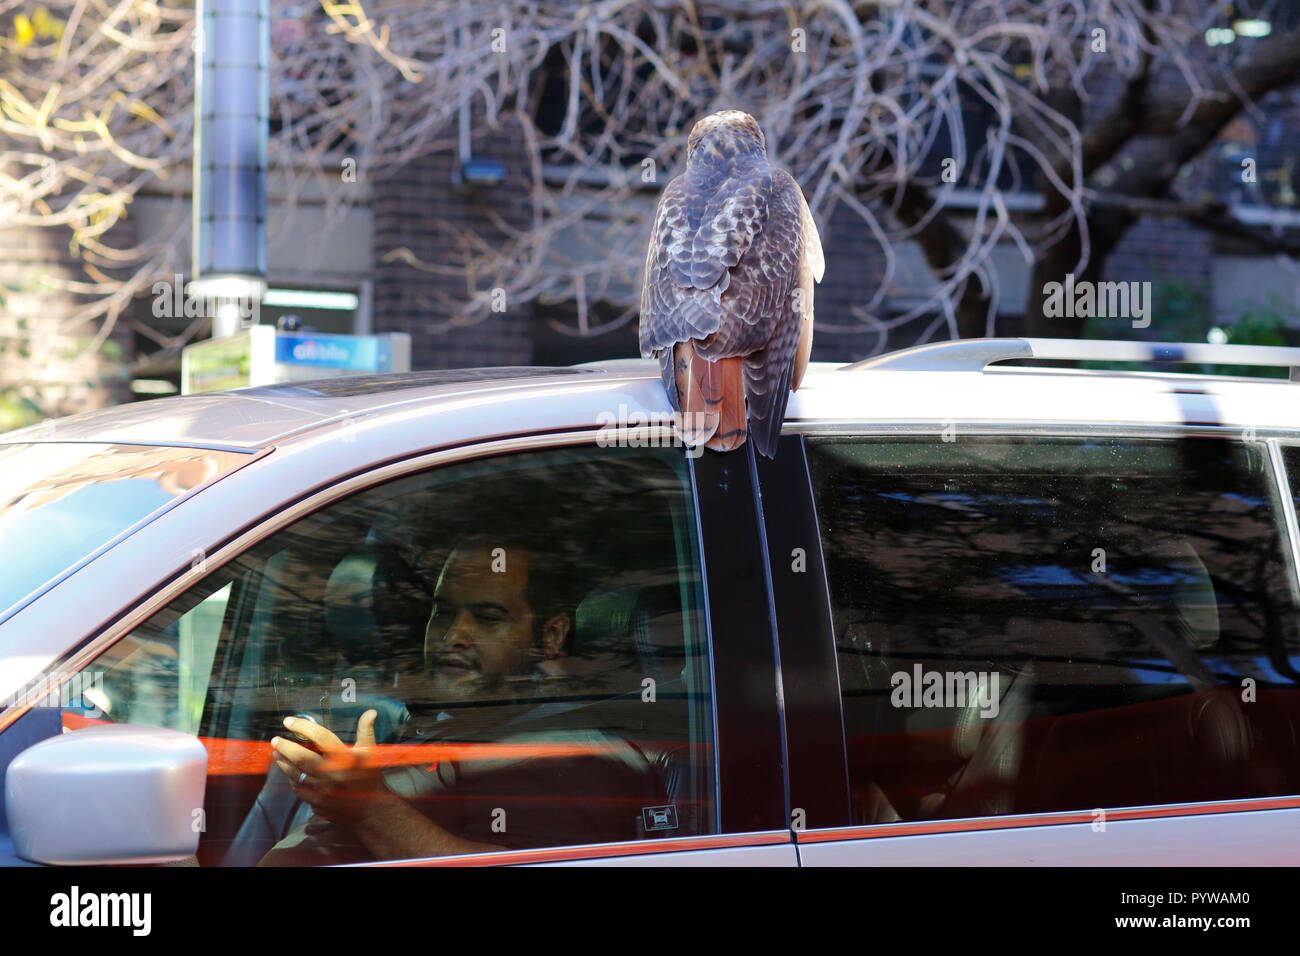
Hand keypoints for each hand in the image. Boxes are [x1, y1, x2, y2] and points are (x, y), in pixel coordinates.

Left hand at [271, 710, 397, 826]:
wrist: (372, 809)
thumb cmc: (370, 777)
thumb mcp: (370, 752)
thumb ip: (366, 730)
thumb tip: (370, 712)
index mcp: (344, 758)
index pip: (320, 736)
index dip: (302, 726)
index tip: (289, 721)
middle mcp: (332, 773)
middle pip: (301, 756)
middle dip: (285, 747)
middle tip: (275, 740)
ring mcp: (323, 790)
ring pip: (296, 774)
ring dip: (284, 763)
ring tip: (277, 754)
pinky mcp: (317, 803)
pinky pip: (299, 789)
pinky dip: (292, 779)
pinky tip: (290, 773)